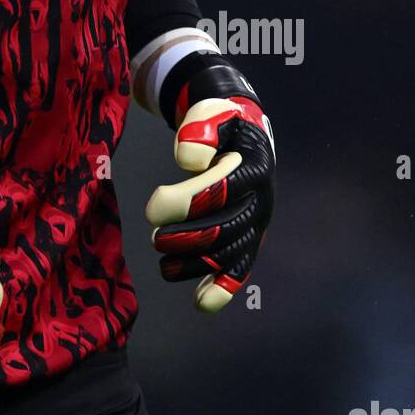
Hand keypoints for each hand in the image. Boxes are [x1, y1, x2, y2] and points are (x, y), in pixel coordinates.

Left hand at [145, 96, 274, 311]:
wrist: (242, 133)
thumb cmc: (221, 123)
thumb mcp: (210, 112)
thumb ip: (199, 128)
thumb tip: (188, 160)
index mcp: (254, 166)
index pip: (221, 191)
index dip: (186, 202)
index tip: (153, 209)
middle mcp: (261, 199)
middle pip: (226, 229)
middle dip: (187, 240)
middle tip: (154, 239)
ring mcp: (257, 222)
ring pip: (232, 254)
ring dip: (197, 266)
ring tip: (164, 267)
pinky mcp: (250, 237)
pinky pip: (241, 266)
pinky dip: (224, 288)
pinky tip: (201, 303)